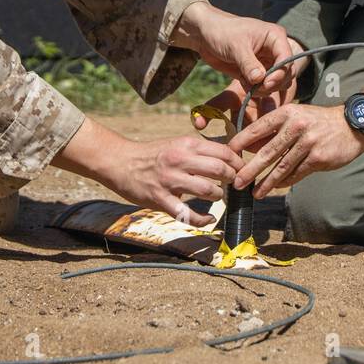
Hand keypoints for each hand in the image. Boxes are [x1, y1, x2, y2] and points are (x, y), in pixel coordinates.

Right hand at [112, 135, 243, 227]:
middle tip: (234, 184)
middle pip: (219, 170)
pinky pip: (188, 214)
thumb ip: (199, 150)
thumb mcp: (176, 143)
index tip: (242, 170)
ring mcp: (170, 181)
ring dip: (219, 196)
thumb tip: (227, 158)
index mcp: (186, 144)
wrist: (120, 162)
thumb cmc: (152, 154)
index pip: (223, 152)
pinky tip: (210, 219)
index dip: (238, 163)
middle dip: (232, 179)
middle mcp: (179, 160)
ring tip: (219, 196)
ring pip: (208, 191)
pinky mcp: (160, 199)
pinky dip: (203, 220)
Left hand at [172, 2, 295, 97]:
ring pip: (277, 83)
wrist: (206, 35)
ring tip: (246, 83)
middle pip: (287, 74)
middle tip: (255, 88)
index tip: (266, 84)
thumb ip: (249, 64)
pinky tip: (242, 83)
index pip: (287, 59)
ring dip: (263, 88)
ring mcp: (267, 62)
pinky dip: (255, 89)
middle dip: (272, 84)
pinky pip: (263, 87)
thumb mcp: (236, 46)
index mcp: (275, 37)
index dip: (280, 73)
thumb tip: (260, 80)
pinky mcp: (257, 72)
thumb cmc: (222, 32)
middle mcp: (275, 50)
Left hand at [227, 103, 363, 198]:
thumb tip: (247, 147)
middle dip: (250, 169)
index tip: (228, 155)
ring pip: (281, 167)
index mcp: (286, 113)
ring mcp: (308, 142)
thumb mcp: (294, 117)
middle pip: (267, 152)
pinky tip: (276, 187)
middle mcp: (296, 126)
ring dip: (266, 182)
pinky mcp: (318, 157)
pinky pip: (297, 173)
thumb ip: (272, 131)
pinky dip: (285, 182)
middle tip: (236, 182)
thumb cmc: (317, 122)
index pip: (257, 129)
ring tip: (255, 192)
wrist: (351, 125)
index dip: (240, 142)